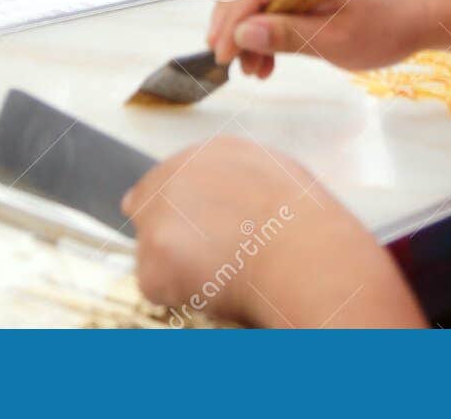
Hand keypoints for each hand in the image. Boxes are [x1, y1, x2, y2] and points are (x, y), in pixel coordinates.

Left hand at [123, 137, 422, 327]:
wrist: (301, 252)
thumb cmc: (304, 223)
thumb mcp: (274, 176)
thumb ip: (236, 181)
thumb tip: (224, 199)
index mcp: (207, 155)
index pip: (163, 179)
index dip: (180, 213)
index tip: (196, 235)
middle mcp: (175, 175)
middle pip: (146, 210)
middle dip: (170, 238)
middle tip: (210, 262)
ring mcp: (159, 215)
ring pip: (152, 253)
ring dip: (177, 268)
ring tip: (226, 273)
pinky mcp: (153, 257)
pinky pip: (156, 287)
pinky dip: (178, 295)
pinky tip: (215, 288)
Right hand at [205, 0, 424, 80]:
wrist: (416, 17)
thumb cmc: (383, 31)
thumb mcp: (336, 41)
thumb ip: (289, 35)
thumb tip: (242, 33)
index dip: (231, 23)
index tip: (225, 57)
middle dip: (229, 20)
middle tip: (230, 60)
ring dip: (243, 27)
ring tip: (253, 69)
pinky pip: (270, 1)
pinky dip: (261, 28)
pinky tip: (268, 61)